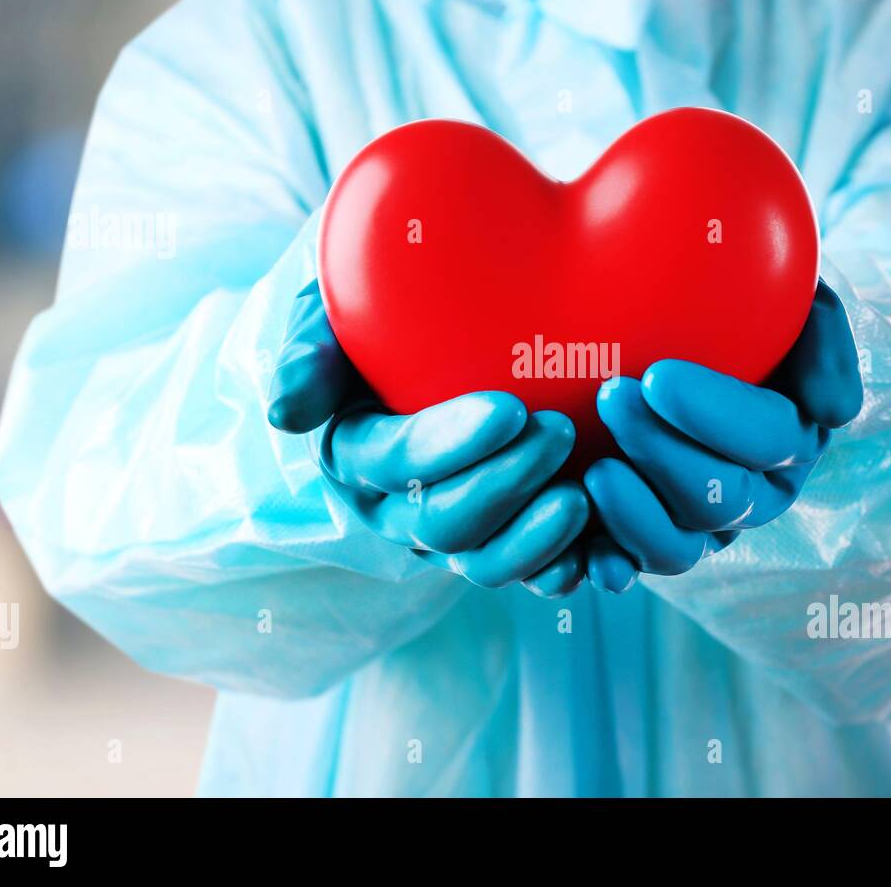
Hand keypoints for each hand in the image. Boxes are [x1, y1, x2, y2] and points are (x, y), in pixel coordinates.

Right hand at [268, 280, 589, 595]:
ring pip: (484, 562)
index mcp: (356, 453)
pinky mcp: (504, 540)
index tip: (510, 408)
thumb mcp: (335, 315)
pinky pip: (530, 575)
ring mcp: (453, 531)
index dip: (449, 444)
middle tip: (558, 432)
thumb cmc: (384, 317)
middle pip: (442, 521)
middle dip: (503, 483)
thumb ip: (310, 353)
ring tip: (583, 496)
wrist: (429, 333)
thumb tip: (287, 412)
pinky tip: (603, 556)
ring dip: (535, 537)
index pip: (395, 462)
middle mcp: (397, 505)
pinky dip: (564, 568)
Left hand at [583, 278, 862, 591]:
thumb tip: (830, 411)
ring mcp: (698, 528)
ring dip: (636, 515)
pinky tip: (587, 552)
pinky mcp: (644, 544)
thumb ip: (820, 338)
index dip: (717, 415)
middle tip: (611, 396)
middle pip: (720, 497)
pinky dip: (611, 566)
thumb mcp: (788, 299)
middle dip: (664, 452)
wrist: (669, 331)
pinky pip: (630, 569)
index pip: (769, 436)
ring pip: (679, 548)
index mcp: (791, 439)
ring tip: (595, 470)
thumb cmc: (728, 309)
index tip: (657, 376)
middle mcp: (752, 495)